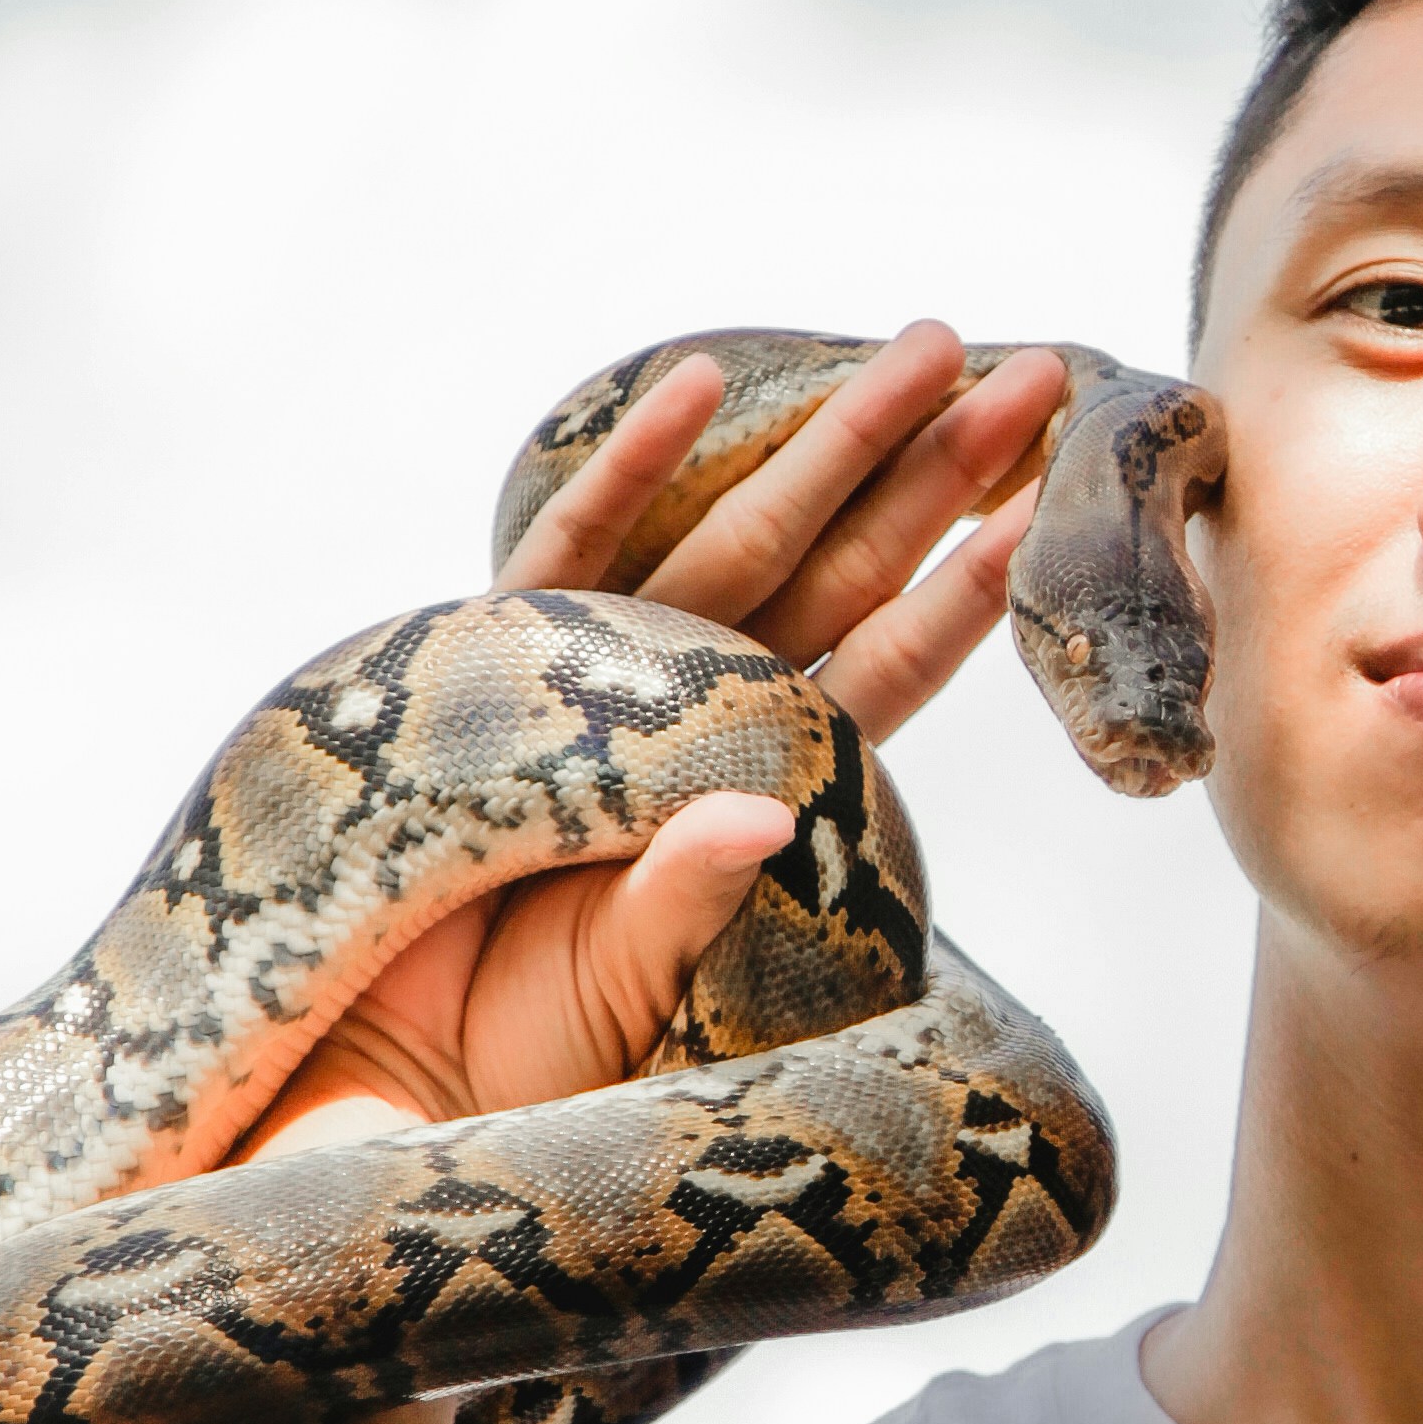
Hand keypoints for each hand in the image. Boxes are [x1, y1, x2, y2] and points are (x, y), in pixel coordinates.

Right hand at [247, 326, 1065, 1155]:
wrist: (380, 1078)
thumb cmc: (525, 1060)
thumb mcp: (632, 993)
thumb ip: (695, 902)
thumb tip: (766, 814)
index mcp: (744, 789)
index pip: (880, 676)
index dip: (961, 599)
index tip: (1042, 516)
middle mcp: (687, 716)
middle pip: (840, 575)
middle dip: (934, 477)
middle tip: (1033, 377)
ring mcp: (597, 677)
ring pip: (740, 538)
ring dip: (832, 443)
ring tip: (930, 345)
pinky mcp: (488, 666)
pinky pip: (571, 550)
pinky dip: (630, 467)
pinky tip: (697, 382)